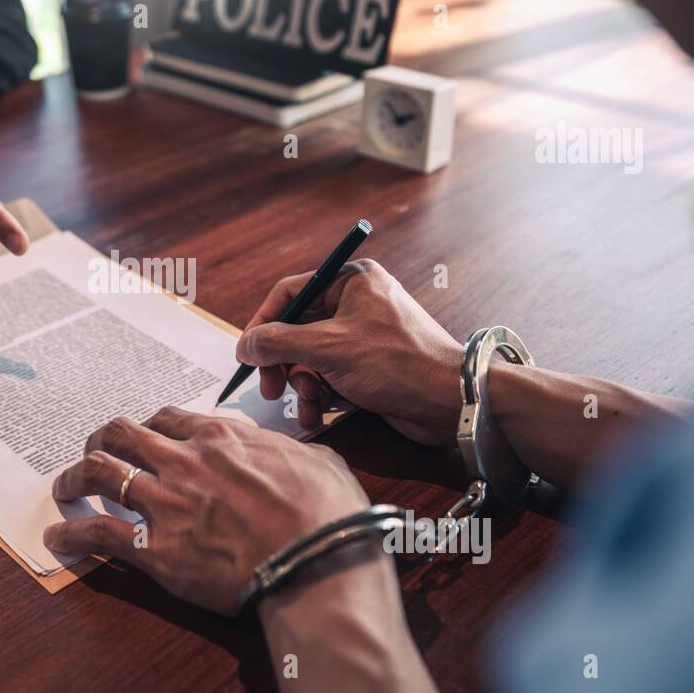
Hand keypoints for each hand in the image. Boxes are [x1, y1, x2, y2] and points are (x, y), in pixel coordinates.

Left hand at [43, 407, 372, 614]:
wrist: (316, 560)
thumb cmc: (326, 514)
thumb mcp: (318, 461)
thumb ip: (293, 452)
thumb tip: (297, 454)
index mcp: (221, 438)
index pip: (168, 419)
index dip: (150, 429)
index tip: (145, 439)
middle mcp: (185, 461)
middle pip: (122, 434)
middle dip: (101, 441)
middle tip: (94, 453)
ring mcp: (166, 502)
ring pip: (100, 472)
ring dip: (75, 477)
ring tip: (64, 487)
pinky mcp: (155, 549)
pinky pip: (98, 533)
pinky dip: (72, 534)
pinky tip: (59, 539)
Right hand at [235, 259, 460, 445]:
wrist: (450, 401)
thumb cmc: (395, 363)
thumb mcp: (327, 348)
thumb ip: (278, 343)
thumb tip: (243, 346)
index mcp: (351, 281)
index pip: (290, 293)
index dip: (263, 324)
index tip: (246, 353)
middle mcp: (357, 303)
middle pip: (297, 329)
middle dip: (283, 362)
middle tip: (271, 389)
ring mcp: (364, 335)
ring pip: (311, 356)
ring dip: (302, 383)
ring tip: (309, 402)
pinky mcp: (370, 366)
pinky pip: (330, 374)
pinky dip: (320, 394)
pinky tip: (319, 412)